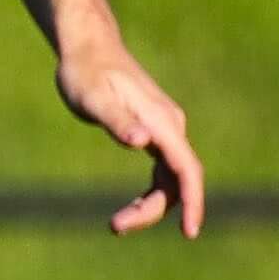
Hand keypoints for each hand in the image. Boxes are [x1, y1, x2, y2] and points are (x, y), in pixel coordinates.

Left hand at [57, 27, 205, 236]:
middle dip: (154, 210)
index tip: (190, 231)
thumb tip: (142, 142)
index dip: (192, 201)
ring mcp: (165, 131)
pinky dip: (150, 195)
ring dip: (150, 207)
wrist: (89, 48)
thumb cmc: (85, 72)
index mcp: (161, 121)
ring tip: (117, 224)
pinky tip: (129, 209)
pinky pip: (164, 173)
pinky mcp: (156, 134)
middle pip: (178, 181)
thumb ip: (117, 121)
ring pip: (171, 181)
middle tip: (116, 226)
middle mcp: (171, 127)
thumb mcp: (93, 98)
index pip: (186, 168)